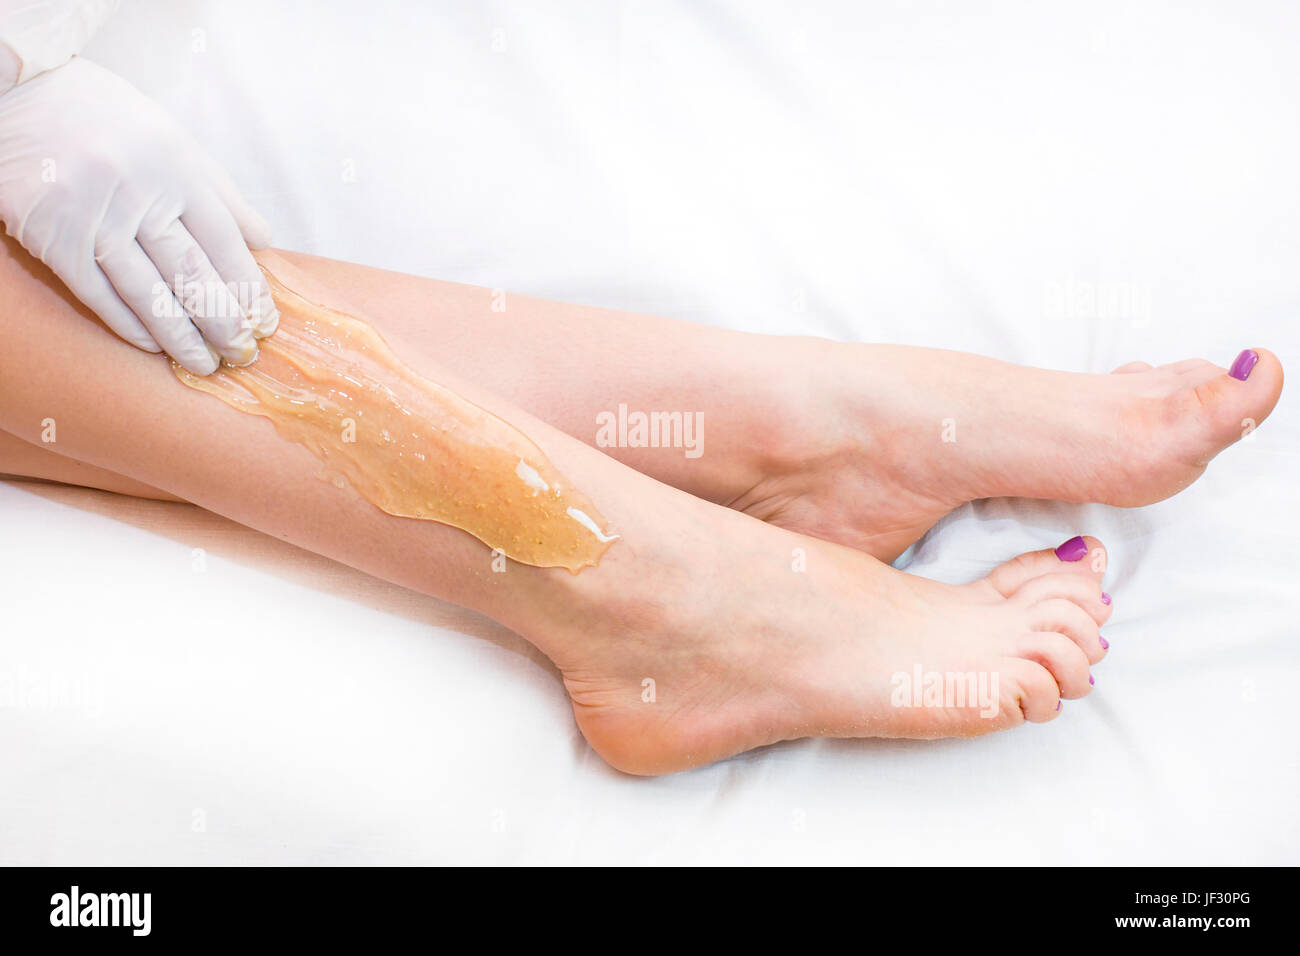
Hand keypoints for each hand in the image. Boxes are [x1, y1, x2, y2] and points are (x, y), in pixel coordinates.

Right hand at [0, 57, 277, 372]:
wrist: (20, 95)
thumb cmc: (107, 121)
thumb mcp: (172, 139)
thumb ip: (219, 191)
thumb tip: (263, 241)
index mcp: (176, 169)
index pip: (226, 243)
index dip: (249, 289)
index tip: (264, 322)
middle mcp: (140, 194)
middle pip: (193, 274)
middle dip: (223, 323)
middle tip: (243, 355)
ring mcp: (94, 218)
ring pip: (148, 292)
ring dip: (180, 337)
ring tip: (205, 364)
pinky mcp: (54, 238)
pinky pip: (99, 293)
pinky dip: (129, 324)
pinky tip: (154, 345)